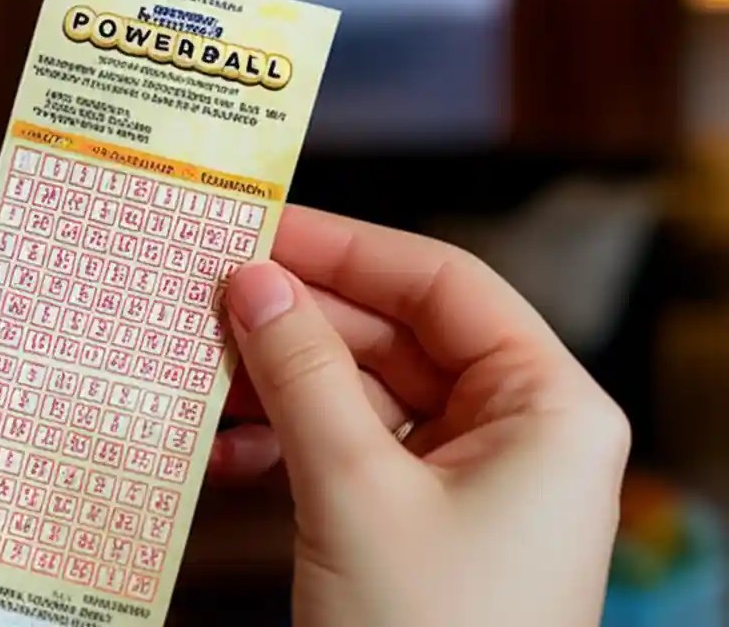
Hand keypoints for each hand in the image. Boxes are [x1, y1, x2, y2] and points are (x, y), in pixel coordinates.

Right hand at [225, 207, 629, 626]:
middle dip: (298, 324)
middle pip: (396, 336)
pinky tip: (225, 452)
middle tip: (209, 300)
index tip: (263, 229)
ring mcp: (469, 478)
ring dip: (280, 387)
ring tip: (202, 376)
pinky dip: (288, 444)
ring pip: (363, 394)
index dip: (347, 249)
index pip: (443, 284)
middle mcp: (517, 431)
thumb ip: (301, 376)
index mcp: (547, 406)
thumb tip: (251, 281)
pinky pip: (351, 451)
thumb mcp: (354, 491)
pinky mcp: (423, 519)